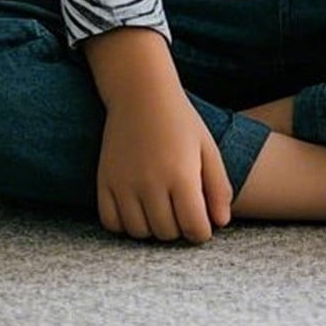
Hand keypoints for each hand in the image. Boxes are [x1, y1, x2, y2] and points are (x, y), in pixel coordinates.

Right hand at [96, 78, 232, 243]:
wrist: (140, 92)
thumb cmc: (179, 120)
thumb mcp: (207, 147)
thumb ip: (219, 187)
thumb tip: (221, 223)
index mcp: (182, 175)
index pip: (195, 229)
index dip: (202, 231)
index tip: (201, 220)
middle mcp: (151, 184)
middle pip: (167, 233)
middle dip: (179, 227)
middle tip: (180, 209)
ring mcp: (124, 184)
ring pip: (140, 233)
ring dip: (152, 227)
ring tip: (160, 208)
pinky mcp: (104, 182)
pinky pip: (112, 223)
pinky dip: (124, 224)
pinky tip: (137, 208)